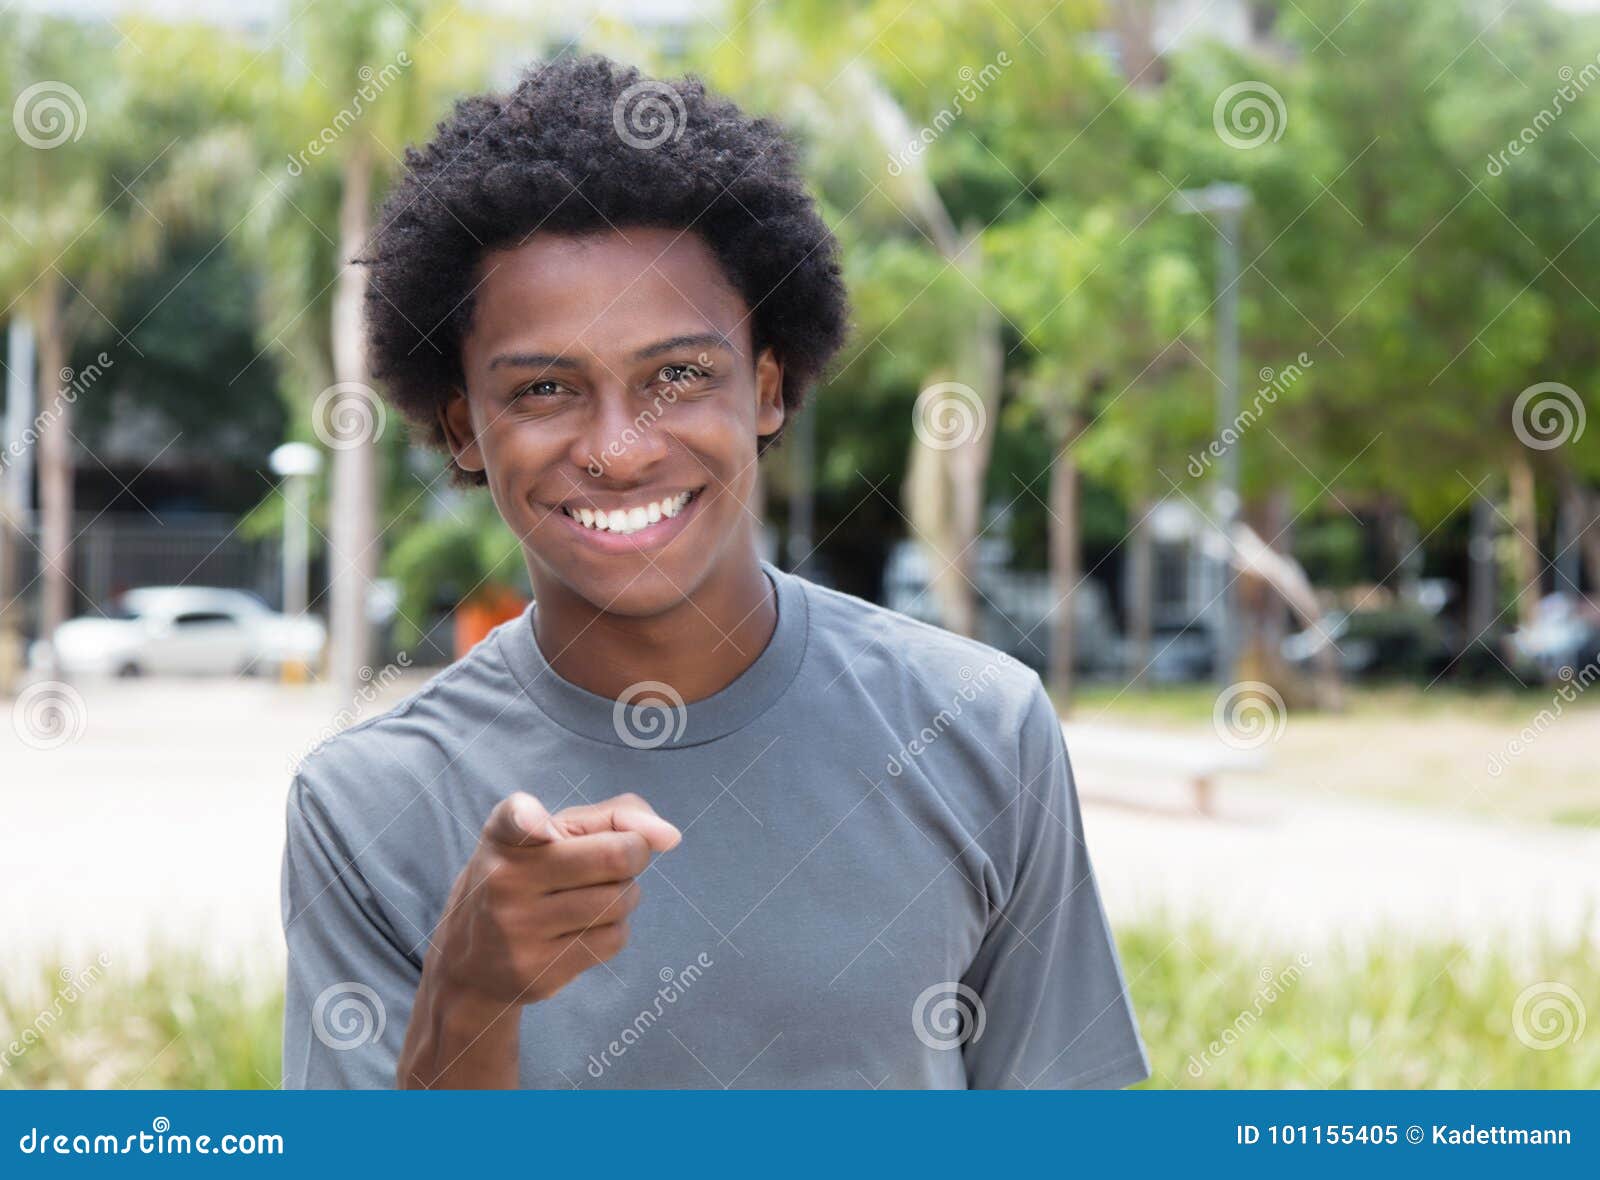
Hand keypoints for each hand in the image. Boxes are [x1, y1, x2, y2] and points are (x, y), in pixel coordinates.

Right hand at [397, 791, 679, 1087]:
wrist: (471, 957)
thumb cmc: (530, 875)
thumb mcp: (556, 831)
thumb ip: (616, 815)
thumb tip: (670, 837)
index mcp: (505, 836)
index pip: (516, 818)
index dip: (530, 819)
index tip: (539, 827)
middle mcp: (505, 881)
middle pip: (616, 856)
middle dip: (634, 854)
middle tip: (616, 860)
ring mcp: (519, 931)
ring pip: (620, 901)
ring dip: (625, 895)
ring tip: (593, 895)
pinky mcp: (538, 971)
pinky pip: (614, 940)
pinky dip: (615, 928)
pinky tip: (584, 927)